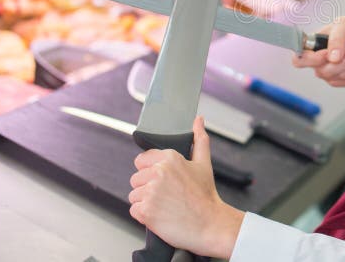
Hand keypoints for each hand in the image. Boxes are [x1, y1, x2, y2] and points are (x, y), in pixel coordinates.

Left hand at [129, 116, 243, 258]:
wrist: (210, 224)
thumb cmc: (206, 196)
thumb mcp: (204, 163)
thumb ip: (199, 139)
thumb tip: (198, 120)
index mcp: (169, 158)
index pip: (142, 160)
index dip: (151, 171)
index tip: (164, 180)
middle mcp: (158, 173)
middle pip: (136, 178)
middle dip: (148, 187)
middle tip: (168, 195)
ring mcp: (150, 192)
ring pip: (134, 195)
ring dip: (145, 202)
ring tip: (165, 205)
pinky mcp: (145, 211)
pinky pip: (133, 210)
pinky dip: (144, 215)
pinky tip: (160, 214)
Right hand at [292, 17, 344, 86]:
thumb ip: (337, 37)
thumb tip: (332, 58)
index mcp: (314, 46)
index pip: (299, 59)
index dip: (310, 60)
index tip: (327, 54)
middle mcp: (319, 62)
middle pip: (324, 71)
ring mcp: (331, 73)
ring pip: (341, 76)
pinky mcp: (344, 80)